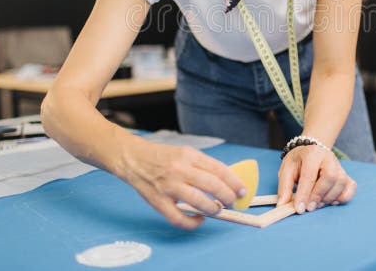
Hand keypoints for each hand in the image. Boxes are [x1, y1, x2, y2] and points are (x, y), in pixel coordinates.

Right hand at [119, 138, 246, 229]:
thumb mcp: (184, 153)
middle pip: (212, 185)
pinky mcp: (158, 201)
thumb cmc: (162, 157)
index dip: (234, 182)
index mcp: (189, 155)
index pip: (219, 169)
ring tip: (217, 210)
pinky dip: (192, 223)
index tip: (242, 190)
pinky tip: (198, 220)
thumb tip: (226, 182)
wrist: (133, 159)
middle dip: (228, 197)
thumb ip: (202, 166)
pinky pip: (178, 218)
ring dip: (213, 209)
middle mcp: (180, 169)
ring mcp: (168, 186)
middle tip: (232, 202)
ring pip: (198, 202)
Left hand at [276, 145, 356, 213]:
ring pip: (341, 184)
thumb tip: (282, 205)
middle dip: (319, 196)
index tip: (299, 209)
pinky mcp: (346, 175)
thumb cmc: (298, 162)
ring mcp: (339, 166)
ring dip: (329, 198)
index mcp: (312, 154)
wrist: (311, 152)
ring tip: (316, 204)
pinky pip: (350, 188)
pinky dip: (342, 197)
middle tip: (309, 207)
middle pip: (330, 178)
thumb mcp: (286, 170)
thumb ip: (284, 187)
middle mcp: (329, 158)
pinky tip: (330, 200)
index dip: (304, 194)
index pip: (309, 175)